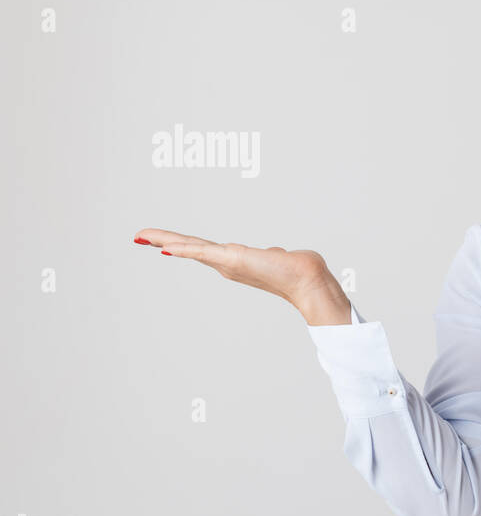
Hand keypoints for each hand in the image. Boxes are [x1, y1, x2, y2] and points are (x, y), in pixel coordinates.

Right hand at [132, 228, 350, 324]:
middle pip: (189, 248)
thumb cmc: (297, 270)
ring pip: (191, 248)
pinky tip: (168, 248)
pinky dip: (186, 250)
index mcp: (233, 262)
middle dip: (163, 241)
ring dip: (166, 241)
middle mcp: (227, 264)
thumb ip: (272, 255)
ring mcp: (228, 263)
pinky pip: (204, 253)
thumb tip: (277, 253)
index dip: (181, 245)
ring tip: (144, 236)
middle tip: (139, 235)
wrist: (307, 280)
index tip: (162, 242)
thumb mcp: (278, 257)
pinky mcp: (233, 261)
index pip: (201, 249)